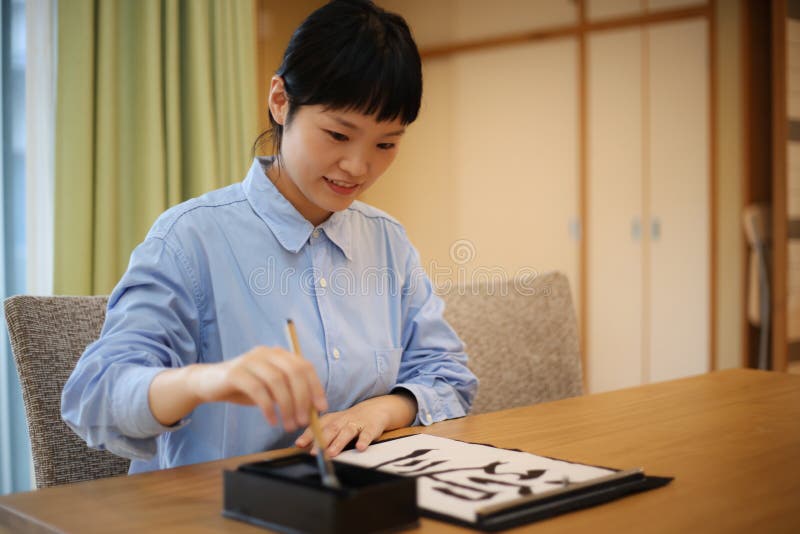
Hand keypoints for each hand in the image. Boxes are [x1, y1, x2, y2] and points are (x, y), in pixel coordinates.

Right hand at [185, 346, 327, 430]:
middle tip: (303, 421)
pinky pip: (258, 390)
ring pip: (277, 382)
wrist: (206, 382)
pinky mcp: (235, 373)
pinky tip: (272, 420)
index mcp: (278, 354)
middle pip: (293, 373)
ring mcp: (250, 360)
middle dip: (302, 399)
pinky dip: (269, 407)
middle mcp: (266, 353)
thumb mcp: (269, 388)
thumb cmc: (243, 387)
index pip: (304, 367)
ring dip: (287, 406)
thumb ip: (288, 392)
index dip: (316, 387)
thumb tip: (312, 409)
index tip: (321, 408)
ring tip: (289, 425)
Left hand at [295, 392, 416, 455]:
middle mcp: (343, 420)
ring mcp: (357, 423)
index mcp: (332, 419)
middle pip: (331, 429)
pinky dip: (364, 440)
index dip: (308, 435)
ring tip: (332, 453)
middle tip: (314, 453)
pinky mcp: (371, 427)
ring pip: (347, 432)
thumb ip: (320, 434)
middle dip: (321, 441)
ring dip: (338, 443)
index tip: (299, 444)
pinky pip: (367, 434)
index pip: (317, 426)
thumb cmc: (351, 420)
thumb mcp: (335, 424)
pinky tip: (360, 448)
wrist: (376, 409)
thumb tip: (301, 446)